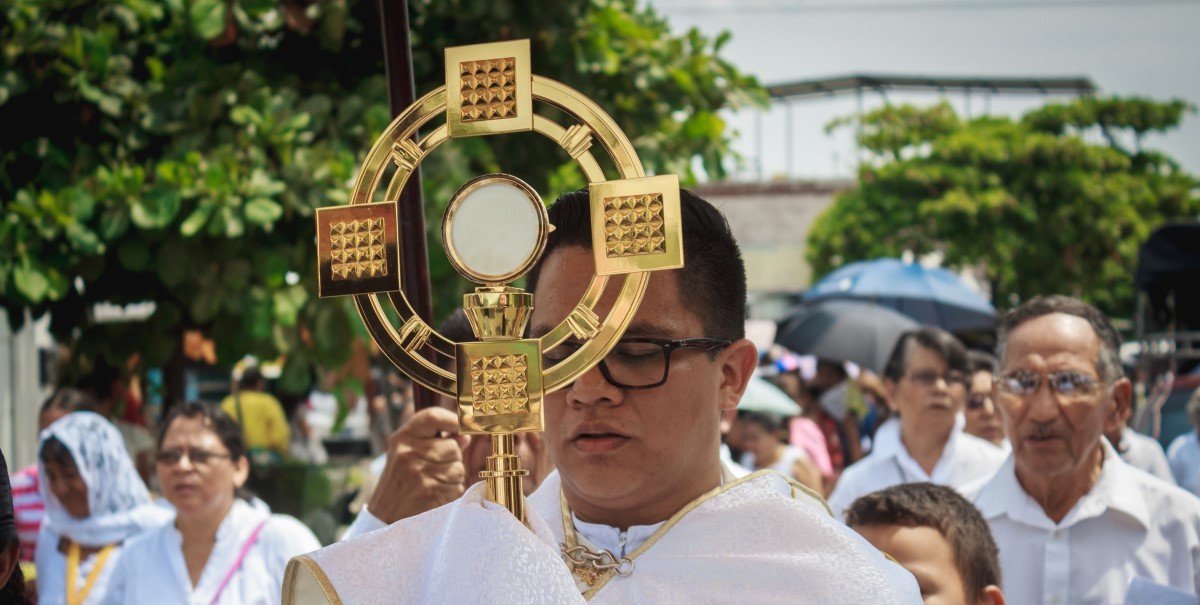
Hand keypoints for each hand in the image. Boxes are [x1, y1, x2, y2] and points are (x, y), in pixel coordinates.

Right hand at [367, 406, 467, 523]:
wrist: (384, 515)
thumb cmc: (400, 480)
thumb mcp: (409, 454)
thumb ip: (436, 441)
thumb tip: (465, 436)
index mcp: (402, 438)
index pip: (432, 417)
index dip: (452, 420)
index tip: (461, 427)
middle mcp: (408, 453)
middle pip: (453, 446)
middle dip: (452, 459)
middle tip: (436, 468)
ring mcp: (418, 473)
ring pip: (458, 468)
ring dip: (453, 478)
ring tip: (433, 483)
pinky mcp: (430, 492)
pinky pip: (457, 487)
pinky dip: (451, 492)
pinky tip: (435, 495)